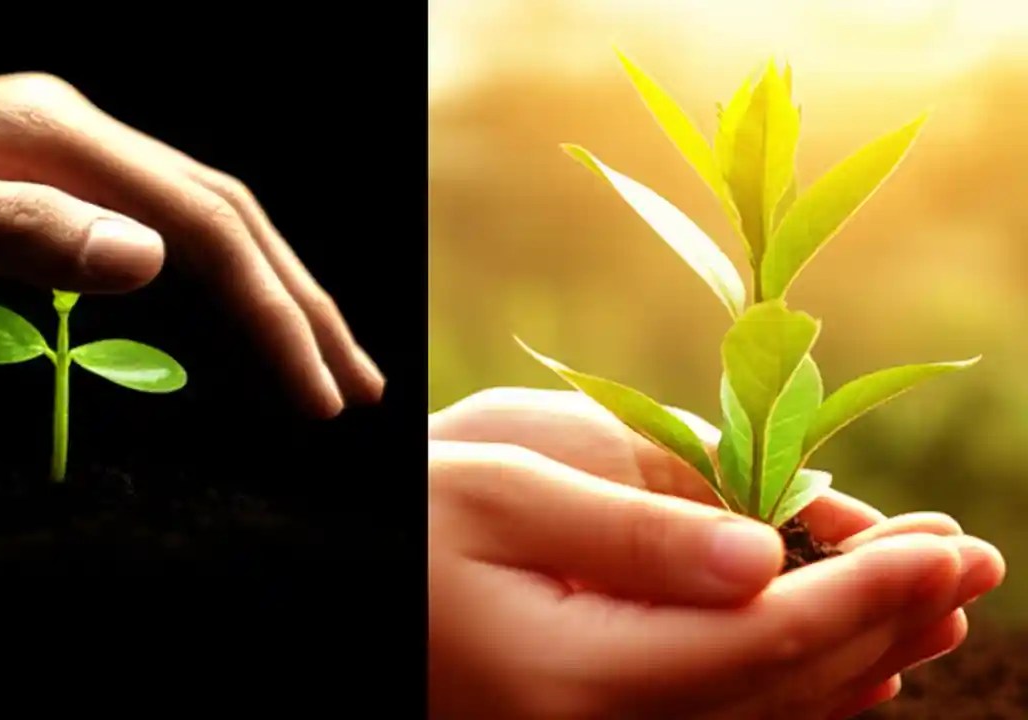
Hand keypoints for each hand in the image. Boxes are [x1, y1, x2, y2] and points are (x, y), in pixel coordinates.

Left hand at [0, 74, 382, 416]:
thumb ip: (16, 229)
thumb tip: (151, 258)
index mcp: (46, 129)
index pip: (200, 221)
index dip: (271, 310)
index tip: (316, 394)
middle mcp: (69, 135)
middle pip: (225, 216)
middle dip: (300, 304)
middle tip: (359, 388)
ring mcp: (60, 166)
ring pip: (204, 229)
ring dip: (274, 297)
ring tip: (328, 364)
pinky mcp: (41, 203)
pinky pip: (157, 246)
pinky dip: (214, 296)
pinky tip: (239, 328)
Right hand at [428, 388, 1004, 719]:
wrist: (339, 582)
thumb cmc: (407, 525)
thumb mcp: (500, 495)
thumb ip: (631, 531)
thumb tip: (764, 554)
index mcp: (580, 671)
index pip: (762, 637)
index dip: (866, 592)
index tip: (951, 546)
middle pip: (781, 686)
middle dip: (885, 621)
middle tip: (973, 562)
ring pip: (763, 715)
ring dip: (860, 658)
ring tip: (936, 610)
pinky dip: (799, 691)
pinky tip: (848, 667)